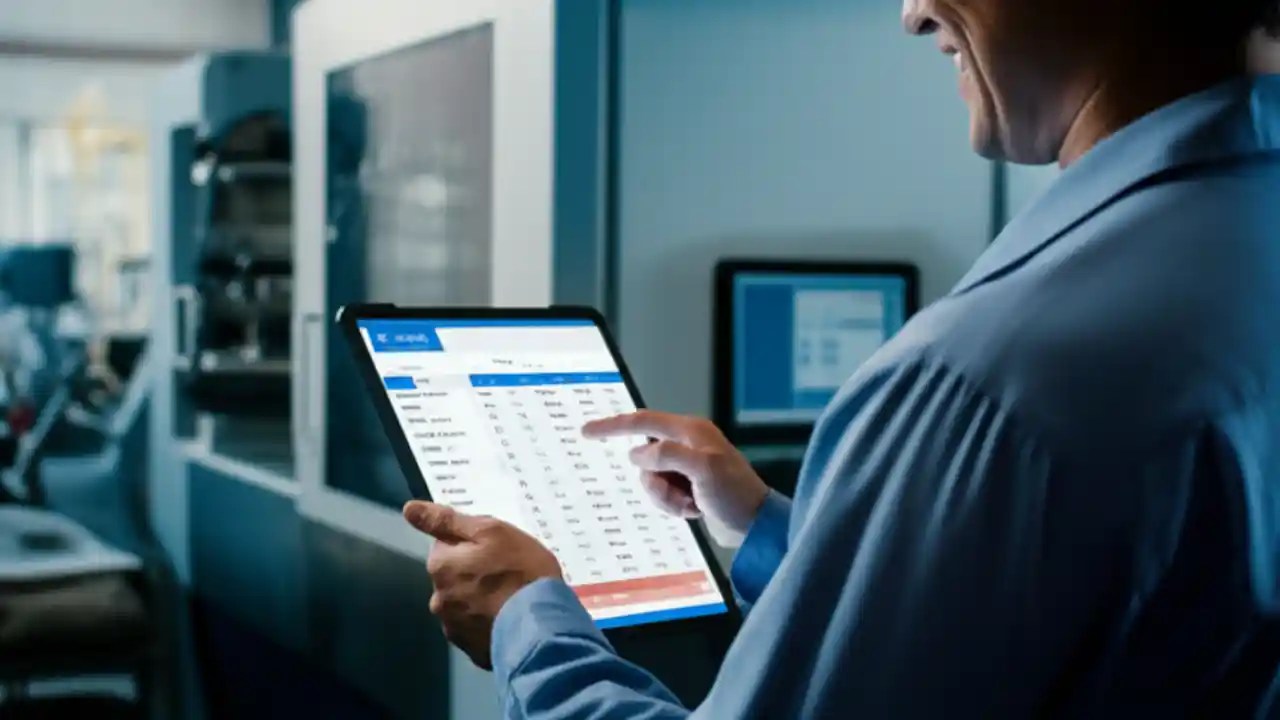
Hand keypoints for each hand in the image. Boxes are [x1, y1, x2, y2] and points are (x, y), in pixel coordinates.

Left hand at [403, 501, 562, 669]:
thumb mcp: (491, 532)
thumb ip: (447, 521)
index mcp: (440, 566)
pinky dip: (487, 622)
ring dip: (479, 599)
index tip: (495, 548)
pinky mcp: (471, 650)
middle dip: (473, 572)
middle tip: (507, 572)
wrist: (541, 628)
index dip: (472, 543)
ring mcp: (454, 627)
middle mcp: (439, 598)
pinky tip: (509, 619)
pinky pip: (475, 628)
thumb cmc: (520, 572)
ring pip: (463, 603)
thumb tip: (410, 510)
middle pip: (453, 576)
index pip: (446, 544)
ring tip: (511, 599)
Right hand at [583, 411, 769, 547]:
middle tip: (680, 496)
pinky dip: (672, 505)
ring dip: (666, 498)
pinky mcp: (686, 486)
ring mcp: (685, 466)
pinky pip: (661, 494)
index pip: (643, 422)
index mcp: (690, 431)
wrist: (755, 526)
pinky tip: (694, 510)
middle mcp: (686, 444)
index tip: (586, 432)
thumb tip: (636, 454)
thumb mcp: (703, 470)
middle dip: (656, 483)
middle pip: (644, 458)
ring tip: (691, 505)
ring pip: (650, 480)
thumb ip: (668, 455)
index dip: (613, 426)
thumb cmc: (735, 494)